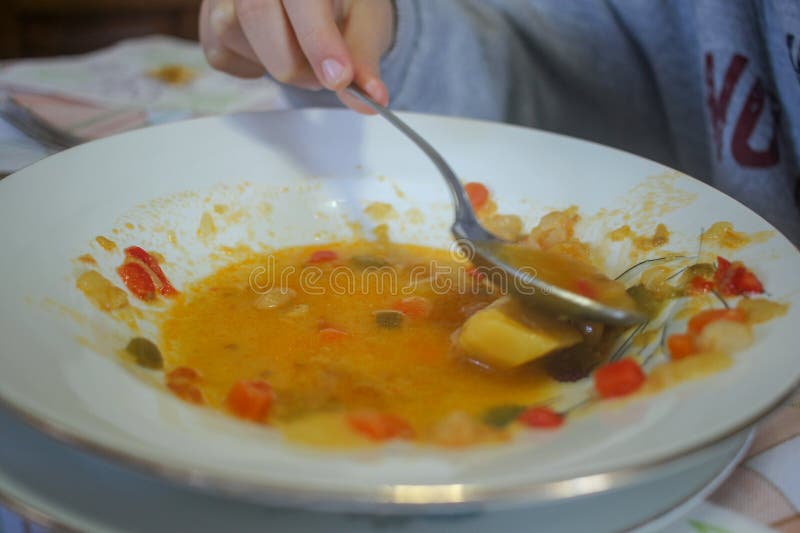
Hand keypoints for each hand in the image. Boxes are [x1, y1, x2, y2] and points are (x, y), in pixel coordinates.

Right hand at [199, 0, 394, 112]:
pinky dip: (252, 67)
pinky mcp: (209, 17)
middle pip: (257, 14)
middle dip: (295, 62)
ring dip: (274, 63)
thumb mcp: (366, 23)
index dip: (318, 39)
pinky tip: (275, 52)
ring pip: (231, 32)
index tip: (338, 77)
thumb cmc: (346, 5)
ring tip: (304, 57)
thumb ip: (363, 59)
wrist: (327, 1)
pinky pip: (220, 53)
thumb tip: (371, 97)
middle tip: (327, 76)